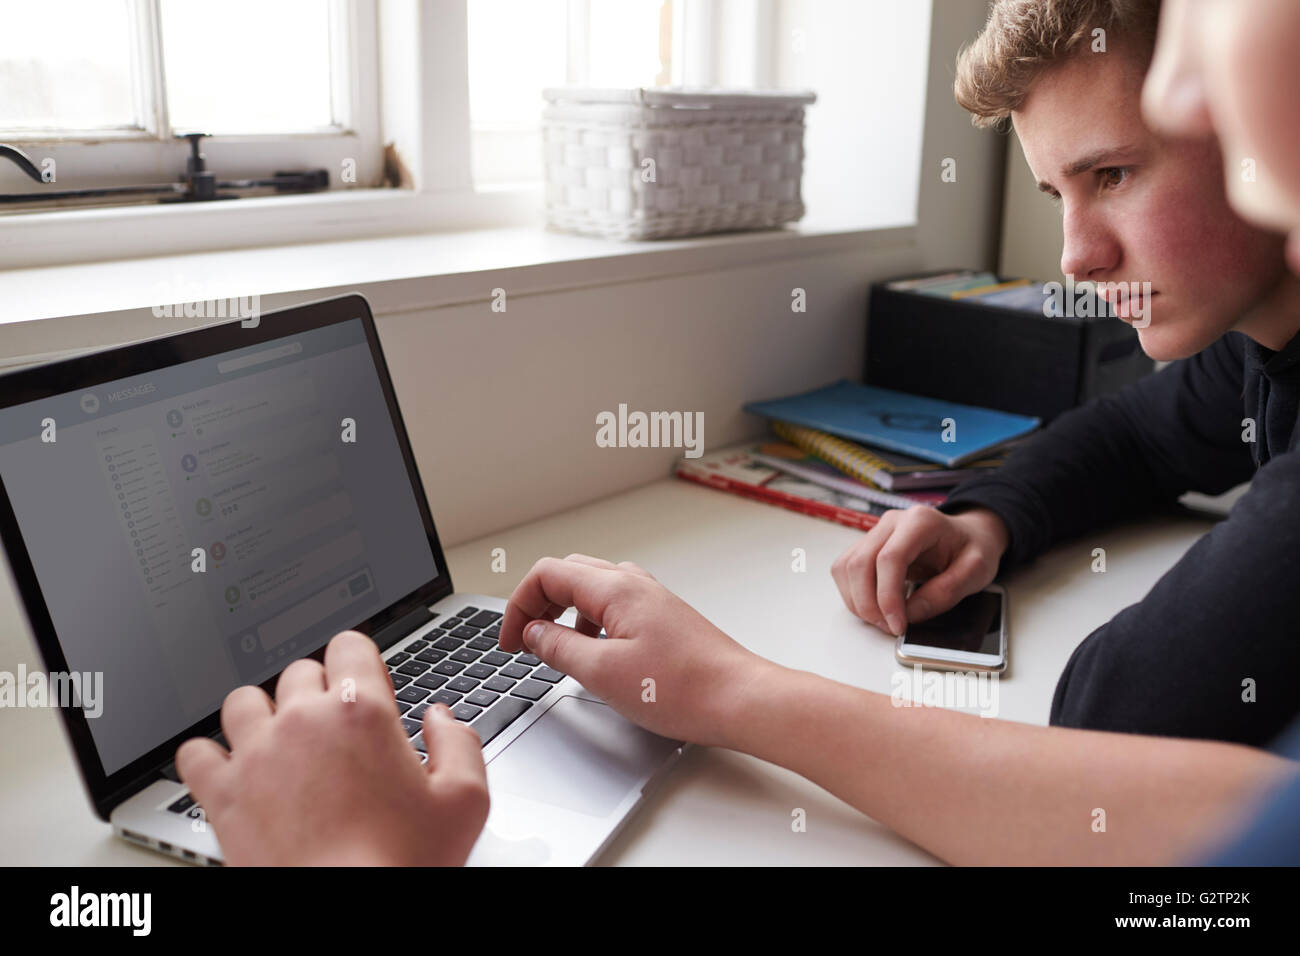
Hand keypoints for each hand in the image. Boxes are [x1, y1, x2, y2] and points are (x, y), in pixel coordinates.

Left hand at [175, 631, 488, 865]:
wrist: (344, 916)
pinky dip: (208, 757)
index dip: (359, 661)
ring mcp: (257, 754)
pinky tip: (231, 771)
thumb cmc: (400, 865)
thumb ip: (460, 743)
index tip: (363, 685)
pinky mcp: (223, 793)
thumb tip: (441, 718)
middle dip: (317, 692)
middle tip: (333, 729)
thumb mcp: (465, 801)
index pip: (349, 645)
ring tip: (279, 741)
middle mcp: (304, 721)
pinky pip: (195, 753)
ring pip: (243, 701)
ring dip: (261, 714)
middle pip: (299, 671)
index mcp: (362, 711)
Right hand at [499, 554, 770, 748]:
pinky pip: (614, 606)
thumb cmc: (683, 689)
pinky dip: (591, 622)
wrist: (739, 699)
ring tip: (555, 649)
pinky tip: (595, 653)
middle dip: (537, 604)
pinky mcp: (663, 618)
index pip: (547, 574)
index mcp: (615, 588)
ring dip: (564, 613)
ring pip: (591, 589)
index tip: (509, 640)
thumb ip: (558, 648)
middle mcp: (634, 584)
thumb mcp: (602, 673)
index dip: (518, 605)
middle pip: (568, 574)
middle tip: (524, 640)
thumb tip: (532, 633)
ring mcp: (651, 599)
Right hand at [830, 506, 1007, 634]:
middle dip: (869, 604)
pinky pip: (845, 570)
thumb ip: (946, 593)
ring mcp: (875, 532)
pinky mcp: (866, 546)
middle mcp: (891, 522)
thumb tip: (909, 614)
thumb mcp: (976, 571)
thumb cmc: (972, 548)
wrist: (968, 534)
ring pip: (846, 568)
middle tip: (890, 627)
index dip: (887, 596)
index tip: (898, 624)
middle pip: (860, 563)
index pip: (889, 558)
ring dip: (857, 601)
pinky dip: (853, 594)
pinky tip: (874, 607)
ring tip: (883, 620)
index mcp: (920, 521)